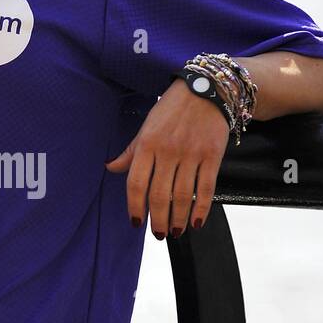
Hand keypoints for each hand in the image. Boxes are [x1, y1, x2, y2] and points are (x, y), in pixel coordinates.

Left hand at [105, 79, 230, 237]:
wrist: (207, 89)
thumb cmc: (172, 109)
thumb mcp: (146, 126)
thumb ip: (131, 151)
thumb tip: (110, 168)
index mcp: (148, 144)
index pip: (136, 183)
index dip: (135, 207)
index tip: (136, 223)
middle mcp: (168, 151)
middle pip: (159, 195)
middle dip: (158, 220)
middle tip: (158, 234)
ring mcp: (191, 154)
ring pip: (182, 196)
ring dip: (178, 219)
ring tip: (176, 232)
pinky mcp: (212, 156)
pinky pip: (206, 188)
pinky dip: (201, 209)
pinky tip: (196, 222)